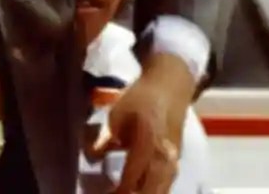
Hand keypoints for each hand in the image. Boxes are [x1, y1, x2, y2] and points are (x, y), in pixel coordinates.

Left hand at [89, 53, 194, 193]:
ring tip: (125, 193)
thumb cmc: (141, 97)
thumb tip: (92, 157)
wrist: (169, 85)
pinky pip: (166, 184)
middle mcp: (165, 155)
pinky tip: (140, 191)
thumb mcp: (117, 114)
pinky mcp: (176, 161)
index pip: (132, 176)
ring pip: (161, 190)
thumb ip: (104, 139)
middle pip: (151, 191)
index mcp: (148, 142)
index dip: (118, 191)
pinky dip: (154, 191)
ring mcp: (173, 160)